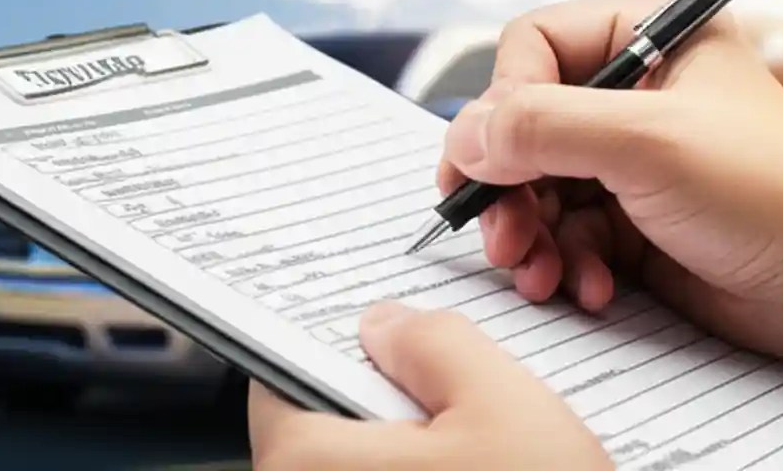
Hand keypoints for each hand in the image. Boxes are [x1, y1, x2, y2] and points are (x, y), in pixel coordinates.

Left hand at [248, 301, 610, 469]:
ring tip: (473, 462)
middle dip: (375, 413)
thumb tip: (384, 325)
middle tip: (443, 407)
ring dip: (401, 461)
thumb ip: (433, 345)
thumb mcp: (505, 405)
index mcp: (312, 465)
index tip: (373, 350)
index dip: (332, 354)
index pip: (278, 382)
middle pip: (316, 437)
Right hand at [439, 0, 782, 362]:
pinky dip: (563, 264)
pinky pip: (563, 234)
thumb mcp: (647, 143)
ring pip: (533, 186)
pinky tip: (588, 287)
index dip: (503, 103)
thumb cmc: (774, 191)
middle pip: (521, 126)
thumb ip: (542, 128)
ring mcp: (627, 161)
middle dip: (504, 186)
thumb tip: (462, 137)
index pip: (531, 48)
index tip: (491, 159)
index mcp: (646, 40)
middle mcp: (630, 96)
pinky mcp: (629, 220)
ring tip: (538, 272)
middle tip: (499, 234)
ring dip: (527, 235)